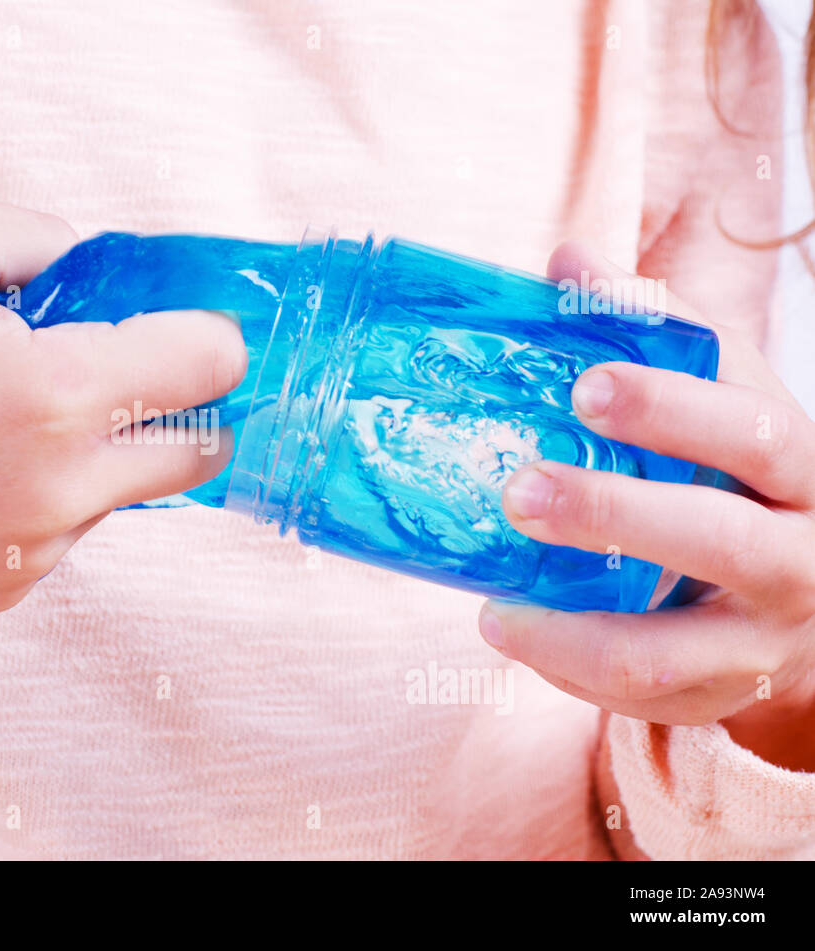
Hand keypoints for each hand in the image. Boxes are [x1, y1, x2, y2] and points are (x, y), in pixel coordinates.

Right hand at [0, 193, 245, 612]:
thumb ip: (52, 241)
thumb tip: (109, 276)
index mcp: (53, 393)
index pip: (208, 367)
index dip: (209, 335)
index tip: (192, 326)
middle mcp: (58, 489)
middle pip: (200, 451)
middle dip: (178, 403)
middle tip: (125, 368)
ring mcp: (33, 550)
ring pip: (129, 494)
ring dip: (104, 451)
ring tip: (9, 416)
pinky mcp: (3, 589)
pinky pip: (69, 532)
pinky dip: (52, 496)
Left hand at [478, 242, 814, 765]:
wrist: (811, 598)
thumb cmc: (746, 479)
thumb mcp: (723, 403)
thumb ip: (656, 335)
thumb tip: (565, 262)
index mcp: (801, 469)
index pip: (751, 430)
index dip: (673, 406)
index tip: (586, 384)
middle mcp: (797, 559)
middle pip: (716, 539)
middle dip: (612, 514)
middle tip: (518, 489)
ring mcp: (757, 642)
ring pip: (668, 652)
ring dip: (570, 633)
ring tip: (493, 610)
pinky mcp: (713, 696)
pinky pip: (634, 698)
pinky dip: (563, 671)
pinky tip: (509, 631)